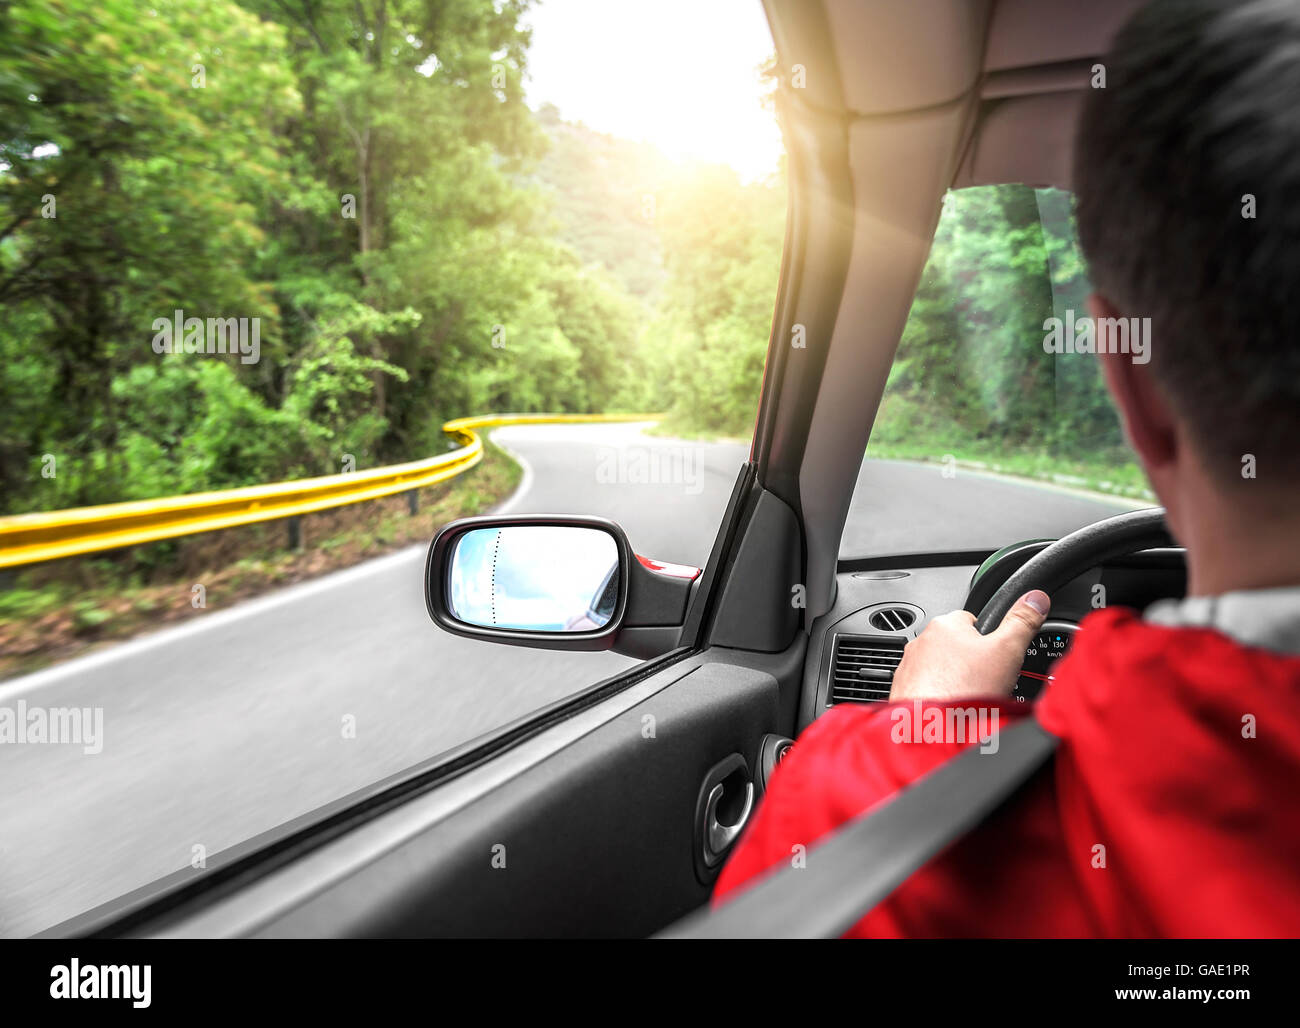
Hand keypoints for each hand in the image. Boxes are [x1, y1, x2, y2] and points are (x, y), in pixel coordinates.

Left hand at [888, 591, 1050, 701]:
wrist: (931, 730)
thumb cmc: (964, 690)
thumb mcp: (1007, 651)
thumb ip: (1022, 622)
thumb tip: (1036, 599)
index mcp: (944, 625)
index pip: (971, 620)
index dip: (989, 638)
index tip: (996, 655)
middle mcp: (921, 642)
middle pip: (955, 646)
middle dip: (970, 662)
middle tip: (986, 682)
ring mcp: (909, 667)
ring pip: (939, 669)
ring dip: (953, 679)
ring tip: (970, 698)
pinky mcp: (902, 691)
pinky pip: (925, 689)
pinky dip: (938, 696)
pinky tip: (952, 709)